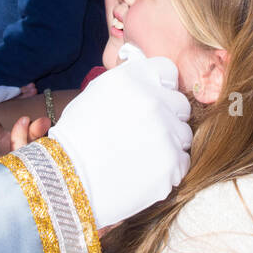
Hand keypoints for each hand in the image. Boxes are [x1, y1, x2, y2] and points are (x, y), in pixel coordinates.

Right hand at [49, 46, 191, 228]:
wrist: (68, 181)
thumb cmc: (77, 138)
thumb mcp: (97, 94)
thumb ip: (129, 83)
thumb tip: (151, 81)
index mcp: (134, 78)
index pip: (169, 72)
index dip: (161, 88)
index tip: (152, 101)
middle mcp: (153, 100)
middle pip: (180, 104)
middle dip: (168, 117)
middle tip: (144, 133)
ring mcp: (166, 132)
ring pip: (184, 134)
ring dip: (169, 143)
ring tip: (141, 154)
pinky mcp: (172, 163)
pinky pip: (183, 161)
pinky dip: (168, 168)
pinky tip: (144, 171)